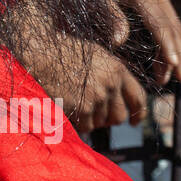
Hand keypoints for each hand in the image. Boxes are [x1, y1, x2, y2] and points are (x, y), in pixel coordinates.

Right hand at [19, 38, 147, 131]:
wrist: (42, 56)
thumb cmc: (63, 53)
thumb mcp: (96, 57)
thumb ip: (111, 75)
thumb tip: (116, 94)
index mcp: (118, 71)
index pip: (138, 98)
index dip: (138, 113)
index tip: (134, 122)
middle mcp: (111, 85)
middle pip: (119, 116)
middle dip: (109, 120)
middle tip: (96, 118)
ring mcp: (97, 98)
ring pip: (100, 123)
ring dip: (89, 121)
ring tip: (75, 109)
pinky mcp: (82, 109)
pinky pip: (85, 127)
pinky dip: (78, 124)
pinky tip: (69, 113)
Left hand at [93, 0, 180, 86]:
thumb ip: (111, 17)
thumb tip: (119, 43)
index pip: (159, 24)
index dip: (168, 46)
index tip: (174, 64)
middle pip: (174, 28)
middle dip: (179, 54)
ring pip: (175, 26)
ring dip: (177, 51)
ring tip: (173, 76)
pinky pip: (169, 22)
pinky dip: (171, 41)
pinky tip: (167, 60)